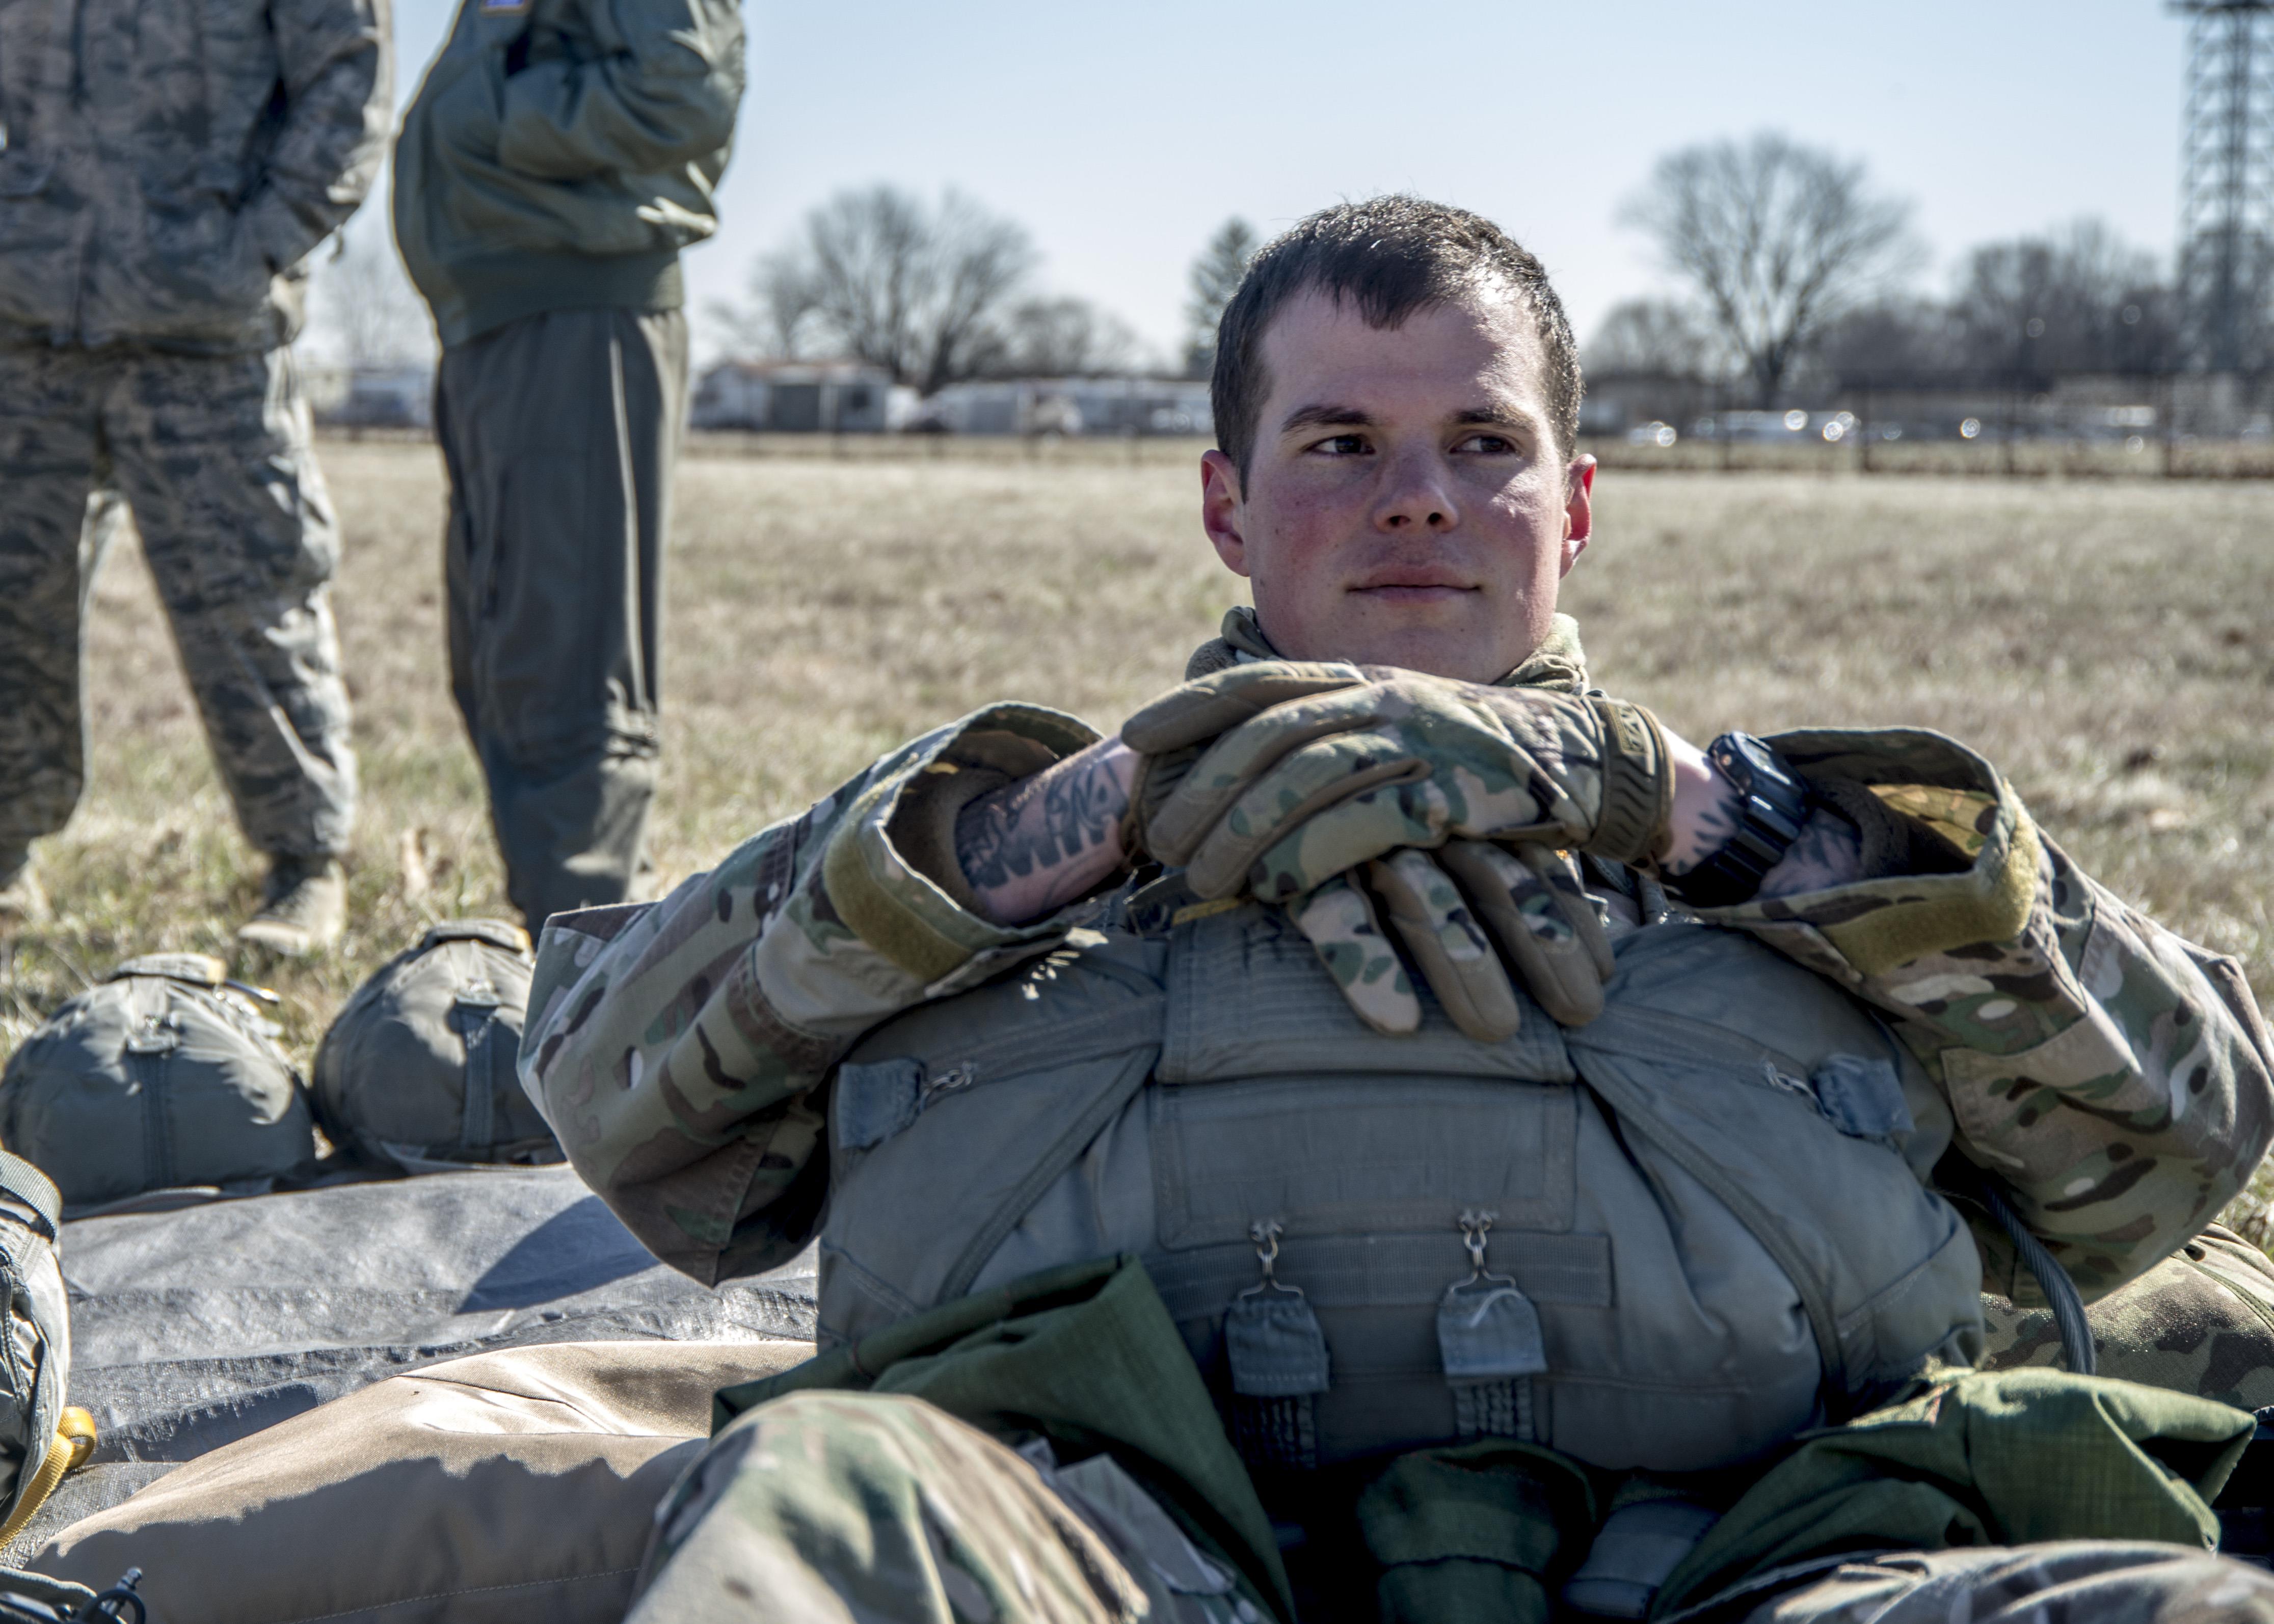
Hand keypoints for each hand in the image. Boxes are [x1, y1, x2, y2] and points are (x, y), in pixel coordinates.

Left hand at [1123, 663, 1660, 1036]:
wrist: (1587, 764)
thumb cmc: (1479, 758)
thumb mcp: (1401, 725)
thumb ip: (1336, 734)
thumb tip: (1250, 764)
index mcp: (1365, 678)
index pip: (1260, 680)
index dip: (1191, 705)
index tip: (1133, 736)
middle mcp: (1384, 699)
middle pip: (1267, 733)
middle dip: (1201, 787)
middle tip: (1157, 840)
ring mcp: (1419, 743)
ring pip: (1303, 777)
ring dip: (1242, 829)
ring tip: (1199, 876)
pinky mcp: (1451, 795)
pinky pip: (1362, 824)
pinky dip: (1311, 857)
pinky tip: (1274, 889)